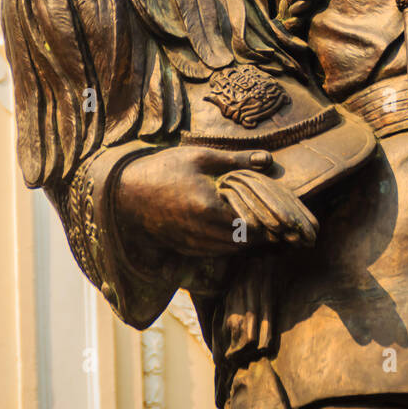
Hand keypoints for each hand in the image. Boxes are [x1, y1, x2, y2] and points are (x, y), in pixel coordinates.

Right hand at [115, 144, 318, 259]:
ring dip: (246, 240)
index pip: (250, 224)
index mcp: (209, 208)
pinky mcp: (183, 248)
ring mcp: (191, 243)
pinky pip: (214, 251)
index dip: (268, 222)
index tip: (283, 217)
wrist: (124, 192)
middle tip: (277, 223)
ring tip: (260, 226)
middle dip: (261, 234)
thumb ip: (237, 161)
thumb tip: (268, 159)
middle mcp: (201, 232)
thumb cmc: (164, 168)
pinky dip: (228, 243)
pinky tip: (234, 229)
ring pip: (230, 250)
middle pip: (244, 242)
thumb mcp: (202, 157)